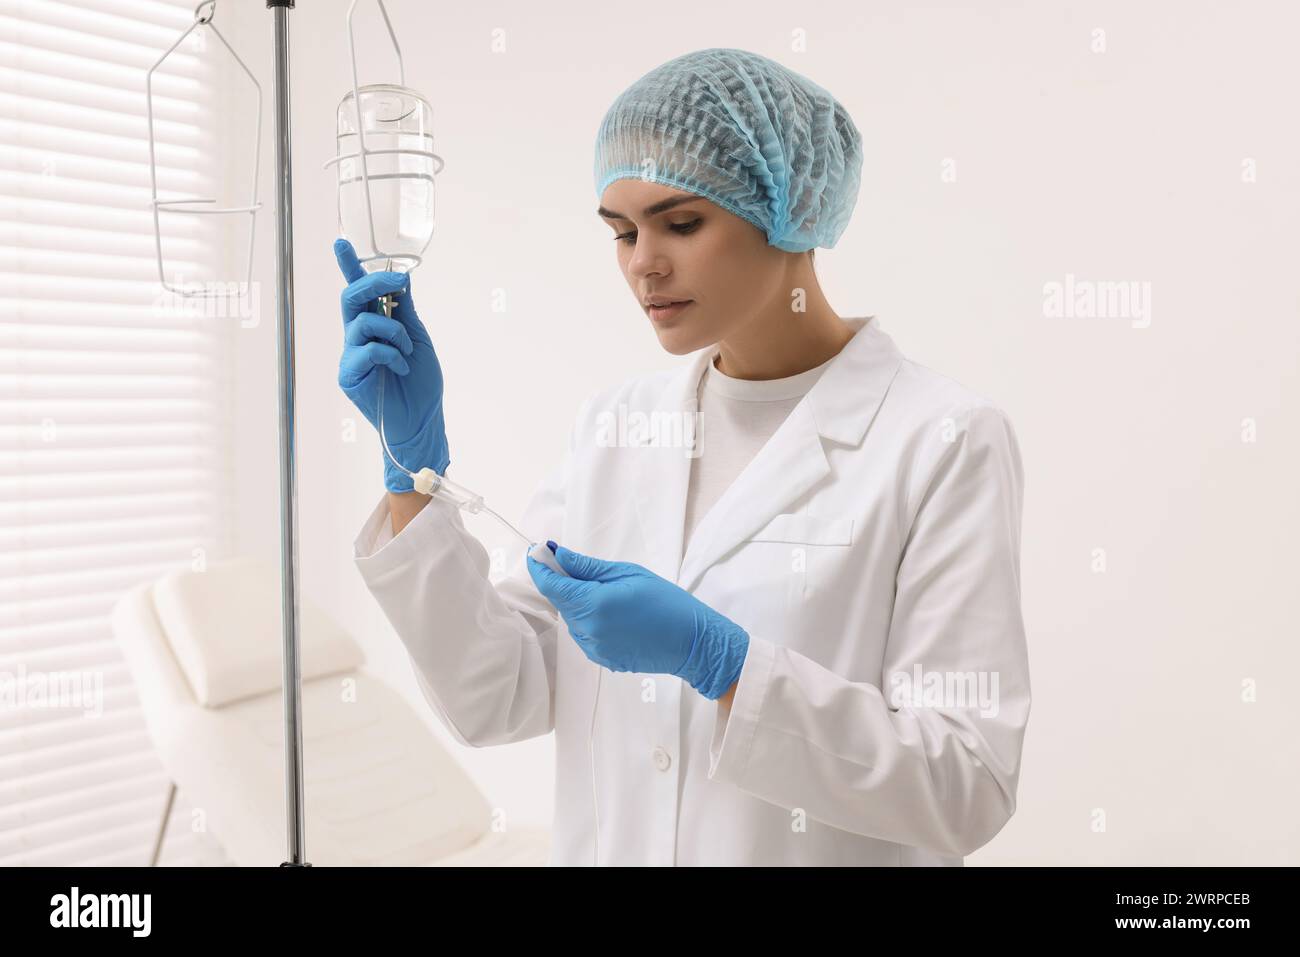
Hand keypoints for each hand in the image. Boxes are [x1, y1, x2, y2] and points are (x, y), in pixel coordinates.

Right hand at [335, 238, 449, 491]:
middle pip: (351, 297)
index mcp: (374, 325)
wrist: (423, 420)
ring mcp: (350, 355)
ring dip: (394, 332)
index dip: (350, 266)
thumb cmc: (421, 384)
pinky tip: (400, 368)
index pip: (359, 291)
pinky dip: (390, 355)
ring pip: (363, 322)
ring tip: (407, 353)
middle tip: (399, 284)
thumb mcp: (418, 338)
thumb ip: (405, 311)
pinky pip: (366, 349)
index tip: (341, 242)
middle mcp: (356, 337)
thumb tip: (401, 278)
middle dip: (375, 284)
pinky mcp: (348, 375)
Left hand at [526, 542, 748, 699]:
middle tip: (573, 564)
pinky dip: (589, 619)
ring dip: (578, 602)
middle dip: (561, 582)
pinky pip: (585, 634)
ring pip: (572, 619)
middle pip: (561, 602)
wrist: (692, 643)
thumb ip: (588, 568)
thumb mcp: (628, 574)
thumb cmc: (666, 601)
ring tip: (606, 592)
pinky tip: (614, 613)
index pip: (552, 586)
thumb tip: (558, 556)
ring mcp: (593, 649)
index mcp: (593, 605)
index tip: (536, 552)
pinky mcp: (601, 659)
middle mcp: (588, 630)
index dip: (540, 567)